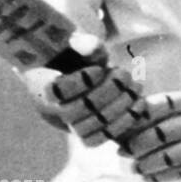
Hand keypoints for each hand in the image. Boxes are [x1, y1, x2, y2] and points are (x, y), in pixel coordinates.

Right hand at [23, 36, 155, 147]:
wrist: (84, 76)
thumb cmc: (83, 56)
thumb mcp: (86, 46)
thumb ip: (87, 43)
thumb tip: (86, 44)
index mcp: (41, 85)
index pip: (55, 91)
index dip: (80, 82)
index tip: (98, 69)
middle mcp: (50, 110)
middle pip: (72, 112)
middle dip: (104, 93)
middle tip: (123, 74)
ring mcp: (69, 125)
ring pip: (87, 128)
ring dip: (116, 107)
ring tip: (133, 86)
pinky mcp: (88, 135)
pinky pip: (101, 138)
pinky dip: (123, 122)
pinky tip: (139, 102)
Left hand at [127, 93, 180, 181]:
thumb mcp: (170, 111)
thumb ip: (145, 118)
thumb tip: (115, 131)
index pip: (159, 108)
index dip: (138, 120)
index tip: (121, 129)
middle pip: (165, 133)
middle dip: (141, 144)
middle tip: (123, 152)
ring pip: (174, 155)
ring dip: (151, 164)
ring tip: (135, 169)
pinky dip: (164, 176)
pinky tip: (148, 178)